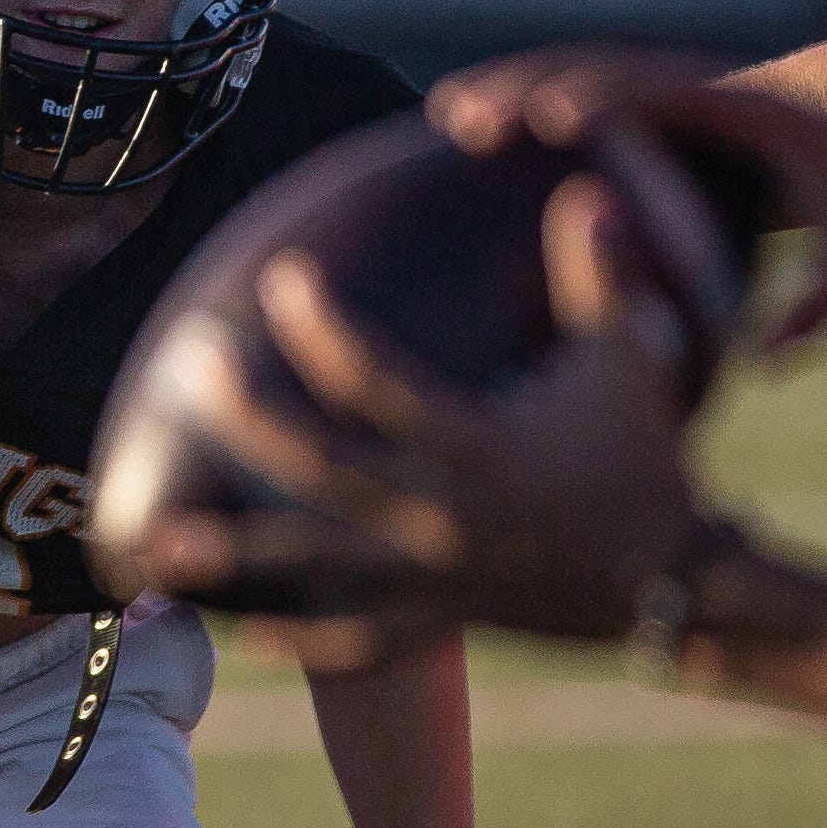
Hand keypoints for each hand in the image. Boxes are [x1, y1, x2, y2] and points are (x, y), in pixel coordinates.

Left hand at [136, 169, 706, 668]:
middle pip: (321, 468)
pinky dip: (301, 635)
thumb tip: (588, 192)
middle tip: (191, 374)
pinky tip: (241, 632)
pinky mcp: (440, 615)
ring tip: (153, 545)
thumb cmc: (646, 458)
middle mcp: (440, 515)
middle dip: (251, 421)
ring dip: (233, 555)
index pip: (379, 384)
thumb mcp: (632, 360)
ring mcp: (433, 575)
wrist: (673, 581)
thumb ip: (602, 277)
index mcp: (476, 447)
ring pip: (316, 564)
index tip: (282, 282)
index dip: (325, 332)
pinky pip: (359, 635)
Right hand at [442, 55, 826, 353]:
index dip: (592, 102)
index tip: (526, 117)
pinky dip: (562, 120)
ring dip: (531, 95)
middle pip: (609, 69)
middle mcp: (728, 94)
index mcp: (760, 113)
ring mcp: (713, 104)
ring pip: (605, 80)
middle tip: (453, 110)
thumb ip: (819, 310)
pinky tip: (503, 152)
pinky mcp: (708, 124)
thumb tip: (765, 364)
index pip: (660, 93)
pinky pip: (622, 111)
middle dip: (529, 85)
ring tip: (454, 122)